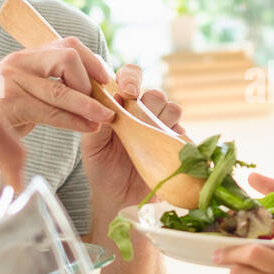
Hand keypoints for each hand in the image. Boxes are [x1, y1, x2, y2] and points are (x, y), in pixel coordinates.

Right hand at [0, 37, 115, 138]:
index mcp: (27, 55)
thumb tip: (93, 84)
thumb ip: (51, 81)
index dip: (93, 61)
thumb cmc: (0, 109)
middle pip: (67, 58)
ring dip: (88, 105)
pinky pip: (49, 111)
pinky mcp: (8, 102)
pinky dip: (72, 121)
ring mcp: (11, 79)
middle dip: (90, 80)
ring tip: (105, 118)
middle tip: (103, 102)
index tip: (107, 80)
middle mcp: (19, 61)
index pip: (68, 44)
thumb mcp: (25, 87)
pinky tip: (86, 128)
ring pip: (60, 89)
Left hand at [80, 62, 184, 202]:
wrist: (116, 196)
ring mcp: (160, 127)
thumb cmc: (100, 166)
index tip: (128, 91)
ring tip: (149, 138)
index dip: (131, 78)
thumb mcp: (91, 146)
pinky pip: (182, 131)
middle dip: (149, 104)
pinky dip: (175, 136)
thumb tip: (112, 103)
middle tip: (139, 122)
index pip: (129, 77)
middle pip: (156, 94)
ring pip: (173, 108)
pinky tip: (163, 147)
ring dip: (163, 120)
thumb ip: (98, 123)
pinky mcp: (173, 144)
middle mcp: (142, 111)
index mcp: (121, 104)